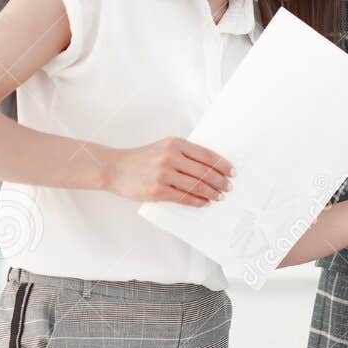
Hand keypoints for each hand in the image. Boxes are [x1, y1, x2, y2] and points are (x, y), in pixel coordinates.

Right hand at [104, 137, 233, 206]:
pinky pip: (184, 198)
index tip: (232, 172)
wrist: (116, 168)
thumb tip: (211, 167)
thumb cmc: (142, 158)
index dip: (222, 165)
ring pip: (196, 186)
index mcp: (175, 143)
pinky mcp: (158, 191)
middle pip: (204, 171)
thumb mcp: (163, 147)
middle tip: (228, 187)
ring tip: (219, 196)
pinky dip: (198, 202)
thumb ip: (184, 153)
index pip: (206, 155)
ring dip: (211, 193)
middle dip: (220, 181)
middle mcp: (170, 157)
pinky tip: (205, 203)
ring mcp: (163, 174)